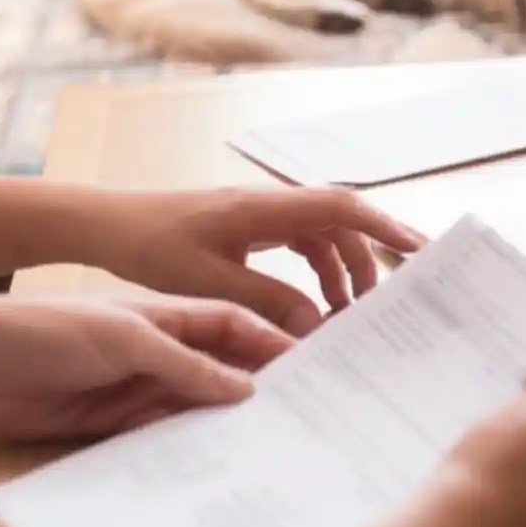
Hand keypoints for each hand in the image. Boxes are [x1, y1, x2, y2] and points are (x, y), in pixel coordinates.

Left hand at [0, 292, 293, 441]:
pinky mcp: (117, 422)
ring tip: (269, 440)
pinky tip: (216, 459)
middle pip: (223, 369)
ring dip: (228, 421)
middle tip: (300, 409)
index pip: (235, 327)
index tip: (311, 364)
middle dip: (260, 386)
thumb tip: (246, 389)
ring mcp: (140, 387)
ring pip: (199, 405)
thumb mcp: (126, 339)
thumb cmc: (46, 329)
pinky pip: (167, 434)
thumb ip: (186, 364)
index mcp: (169, 315)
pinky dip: (190, 445)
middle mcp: (161, 350)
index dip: (272, 342)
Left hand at [90, 187, 426, 335]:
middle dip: (371, 259)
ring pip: (324, 236)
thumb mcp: (210, 281)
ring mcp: (263, 213)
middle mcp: (271, 203)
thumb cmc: (149, 244)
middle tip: (386, 301)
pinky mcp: (253, 227)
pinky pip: (302, 244)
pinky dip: (319, 271)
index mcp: (265, 207)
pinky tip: (317, 302)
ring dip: (343, 271)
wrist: (106, 225)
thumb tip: (319, 323)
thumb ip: (267, 301)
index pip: (341, 208)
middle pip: (342, 223)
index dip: (384, 226)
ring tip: (348, 314)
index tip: (419, 248)